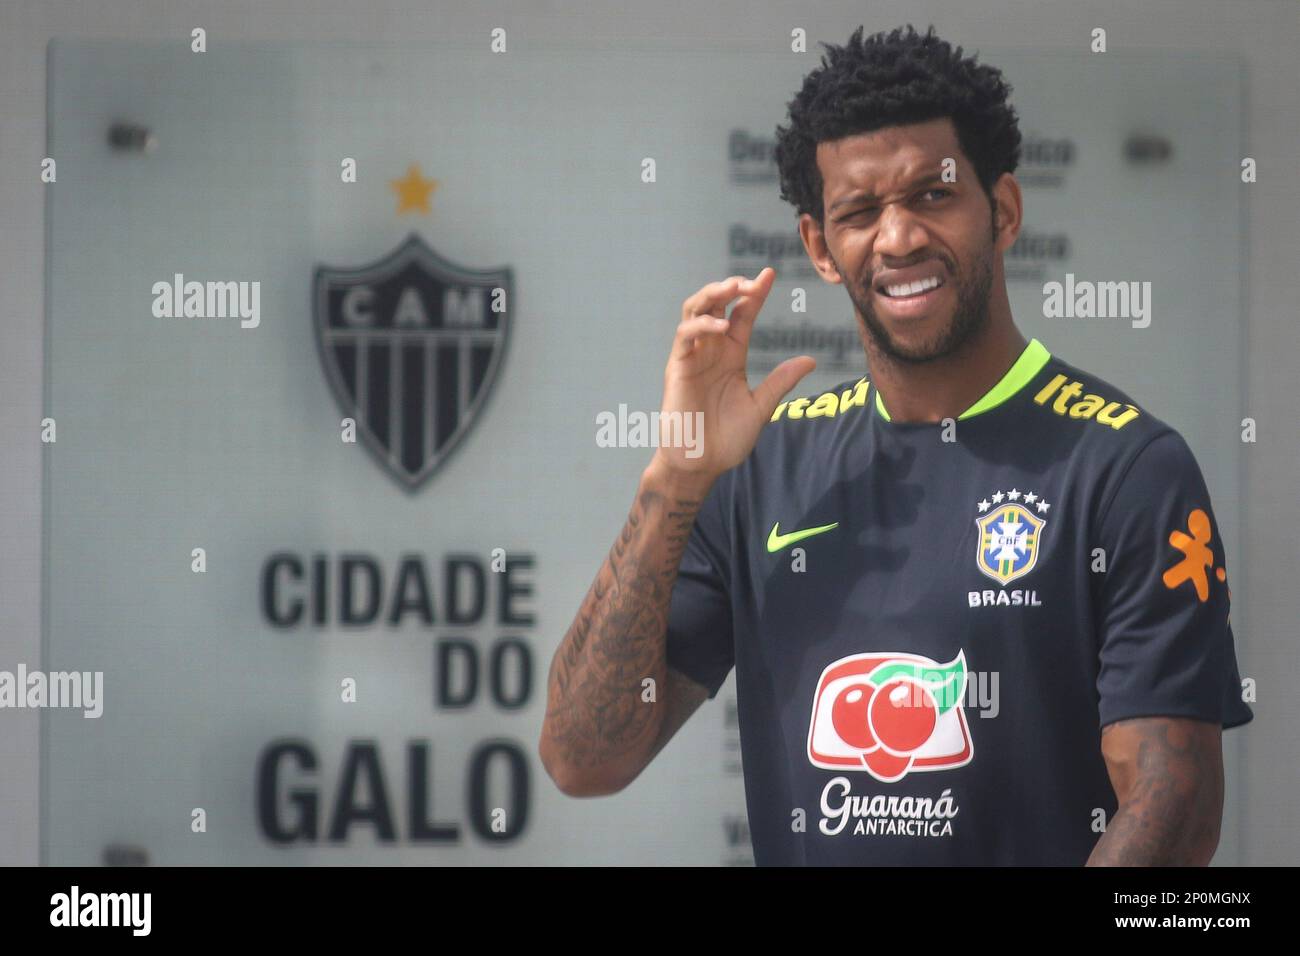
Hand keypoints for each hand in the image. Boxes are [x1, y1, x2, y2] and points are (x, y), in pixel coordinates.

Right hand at [649, 267, 815, 483]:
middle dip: (731, 287)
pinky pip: (684, 336)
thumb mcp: (760, 407)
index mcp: (731, 356)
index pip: (742, 315)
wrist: (701, 464)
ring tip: (733, 288)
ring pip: (695, 311)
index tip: (770, 274)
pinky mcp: (678, 367)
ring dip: (712, 295)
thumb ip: (780, 382)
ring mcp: (693, 356)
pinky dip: (700, 325)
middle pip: (716, 304)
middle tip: (752, 281)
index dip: (754, 294)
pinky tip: (720, 326)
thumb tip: (810, 360)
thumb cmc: (727, 440)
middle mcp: (711, 350)